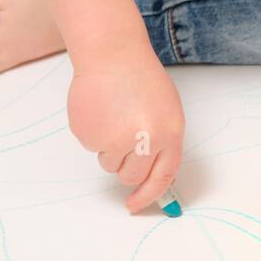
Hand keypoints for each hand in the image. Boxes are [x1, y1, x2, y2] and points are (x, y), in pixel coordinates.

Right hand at [67, 55, 185, 212]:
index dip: (150, 195)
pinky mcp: (90, 134)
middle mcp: (145, 140)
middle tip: (122, 143)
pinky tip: (100, 109)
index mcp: (170, 132)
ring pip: (109, 164)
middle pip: (131, 176)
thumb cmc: (141, 79)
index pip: (163, 176)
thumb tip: (152, 176)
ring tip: (114, 115)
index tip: (137, 205)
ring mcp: (115, 138)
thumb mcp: (165, 110)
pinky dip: (94, 133)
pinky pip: (91, 147)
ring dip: (109, 147)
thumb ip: (162, 141)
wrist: (113, 55)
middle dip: (126, 169)